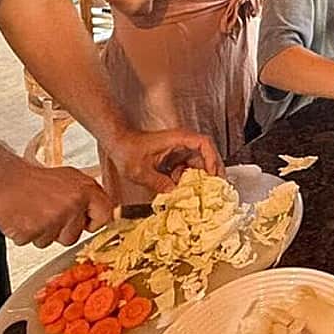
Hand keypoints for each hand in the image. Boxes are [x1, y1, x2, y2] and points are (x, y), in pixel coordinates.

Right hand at [0, 160, 113, 247]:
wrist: (2, 178)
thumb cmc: (34, 179)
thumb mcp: (70, 179)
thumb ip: (88, 196)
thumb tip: (104, 214)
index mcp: (85, 189)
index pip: (105, 216)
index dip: (93, 223)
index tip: (85, 223)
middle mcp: (73, 204)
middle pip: (74, 237)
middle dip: (60, 231)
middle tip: (47, 213)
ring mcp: (54, 218)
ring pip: (51, 242)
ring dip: (41, 233)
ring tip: (33, 213)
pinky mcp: (33, 230)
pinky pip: (32, 243)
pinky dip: (25, 234)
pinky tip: (23, 217)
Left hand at [106, 127, 223, 192]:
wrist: (117, 143)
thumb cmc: (127, 149)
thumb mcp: (140, 171)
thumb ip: (158, 184)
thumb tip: (175, 194)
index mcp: (177, 139)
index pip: (204, 144)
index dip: (212, 159)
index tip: (212, 175)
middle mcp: (181, 142)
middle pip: (206, 154)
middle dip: (212, 171)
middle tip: (215, 187)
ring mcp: (179, 149)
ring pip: (198, 163)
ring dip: (199, 177)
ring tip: (200, 191)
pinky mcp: (175, 157)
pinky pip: (188, 167)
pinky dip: (188, 178)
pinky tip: (183, 188)